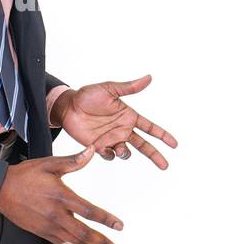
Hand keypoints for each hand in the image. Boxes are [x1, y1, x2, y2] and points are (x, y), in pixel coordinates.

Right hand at [0, 146, 125, 243]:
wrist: (0, 190)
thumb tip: (91, 151)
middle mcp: (55, 214)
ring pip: (74, 242)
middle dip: (102, 243)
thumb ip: (73, 161)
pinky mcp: (42, 232)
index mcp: (60, 196)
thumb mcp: (49, 164)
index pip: (88, 211)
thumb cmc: (25, 175)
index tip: (119, 226)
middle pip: (83, 233)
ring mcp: (48, 226)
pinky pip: (63, 243)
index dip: (105, 219)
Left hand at [52, 75, 177, 167]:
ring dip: (125, 153)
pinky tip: (100, 147)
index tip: (174, 144)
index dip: (163, 135)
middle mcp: (123, 129)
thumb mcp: (109, 89)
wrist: (68, 106)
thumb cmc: (88, 95)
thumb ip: (129, 87)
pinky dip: (107, 154)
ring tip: (120, 149)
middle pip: (144, 145)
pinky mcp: (98, 146)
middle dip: (155, 155)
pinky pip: (108, 156)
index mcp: (129, 116)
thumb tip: (149, 78)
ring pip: (126, 153)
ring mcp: (111, 139)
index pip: (150, 128)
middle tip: (165, 166)